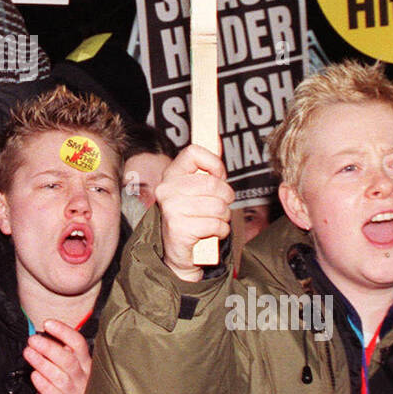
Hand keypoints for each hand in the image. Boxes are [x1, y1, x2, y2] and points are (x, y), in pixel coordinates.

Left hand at [23, 320, 90, 393]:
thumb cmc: (76, 391)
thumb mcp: (75, 370)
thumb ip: (64, 353)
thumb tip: (47, 332)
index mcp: (86, 365)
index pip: (78, 344)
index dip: (63, 332)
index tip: (47, 323)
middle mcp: (84, 378)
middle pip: (67, 359)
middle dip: (48, 347)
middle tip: (32, 339)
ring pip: (60, 377)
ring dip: (42, 363)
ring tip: (28, 353)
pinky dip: (44, 385)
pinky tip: (34, 376)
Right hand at [155, 144, 232, 280]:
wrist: (179, 253)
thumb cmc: (193, 217)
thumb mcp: (198, 190)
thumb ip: (207, 167)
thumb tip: (217, 140)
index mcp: (171, 175)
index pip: (194, 152)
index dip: (214, 164)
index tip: (217, 176)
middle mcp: (167, 189)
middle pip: (213, 183)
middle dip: (225, 198)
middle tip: (218, 206)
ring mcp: (172, 209)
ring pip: (218, 206)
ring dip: (223, 217)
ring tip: (212, 221)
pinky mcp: (179, 228)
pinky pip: (216, 224)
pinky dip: (220, 231)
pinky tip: (210, 233)